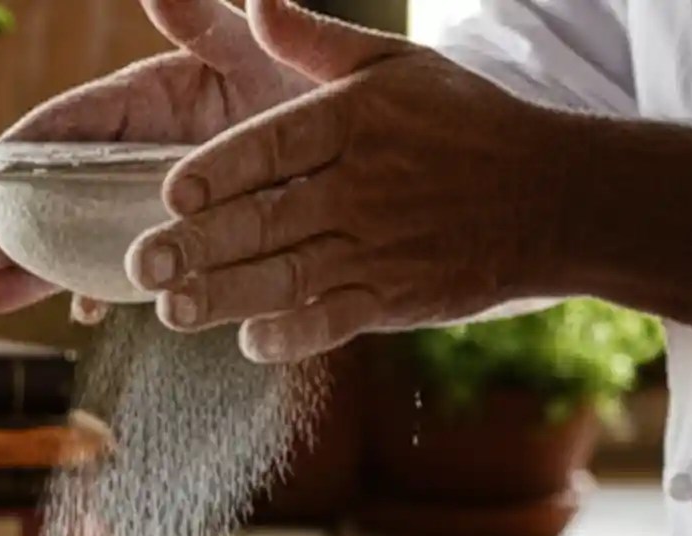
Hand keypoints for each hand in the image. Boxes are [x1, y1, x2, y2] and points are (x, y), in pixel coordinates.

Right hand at [0, 0, 316, 322]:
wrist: (375, 161)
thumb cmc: (316, 96)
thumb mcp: (262, 53)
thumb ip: (206, 24)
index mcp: (148, 102)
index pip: (67, 128)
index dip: (15, 156)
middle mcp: (142, 156)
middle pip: (56, 192)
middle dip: (1, 225)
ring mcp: (159, 207)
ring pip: (81, 239)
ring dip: (30, 269)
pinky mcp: (185, 249)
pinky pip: (133, 271)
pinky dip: (98, 291)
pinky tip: (68, 316)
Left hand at [127, 0, 568, 359]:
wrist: (551, 197)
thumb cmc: (464, 122)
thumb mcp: (394, 65)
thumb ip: (314, 41)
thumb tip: (254, 1)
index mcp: (353, 124)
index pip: (274, 147)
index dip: (221, 170)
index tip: (172, 191)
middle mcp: (360, 189)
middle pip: (268, 219)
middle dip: (200, 246)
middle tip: (140, 264)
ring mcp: (377, 248)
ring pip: (290, 276)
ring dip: (229, 296)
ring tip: (172, 311)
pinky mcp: (394, 298)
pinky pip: (338, 321)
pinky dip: (297, 335)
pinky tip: (251, 344)